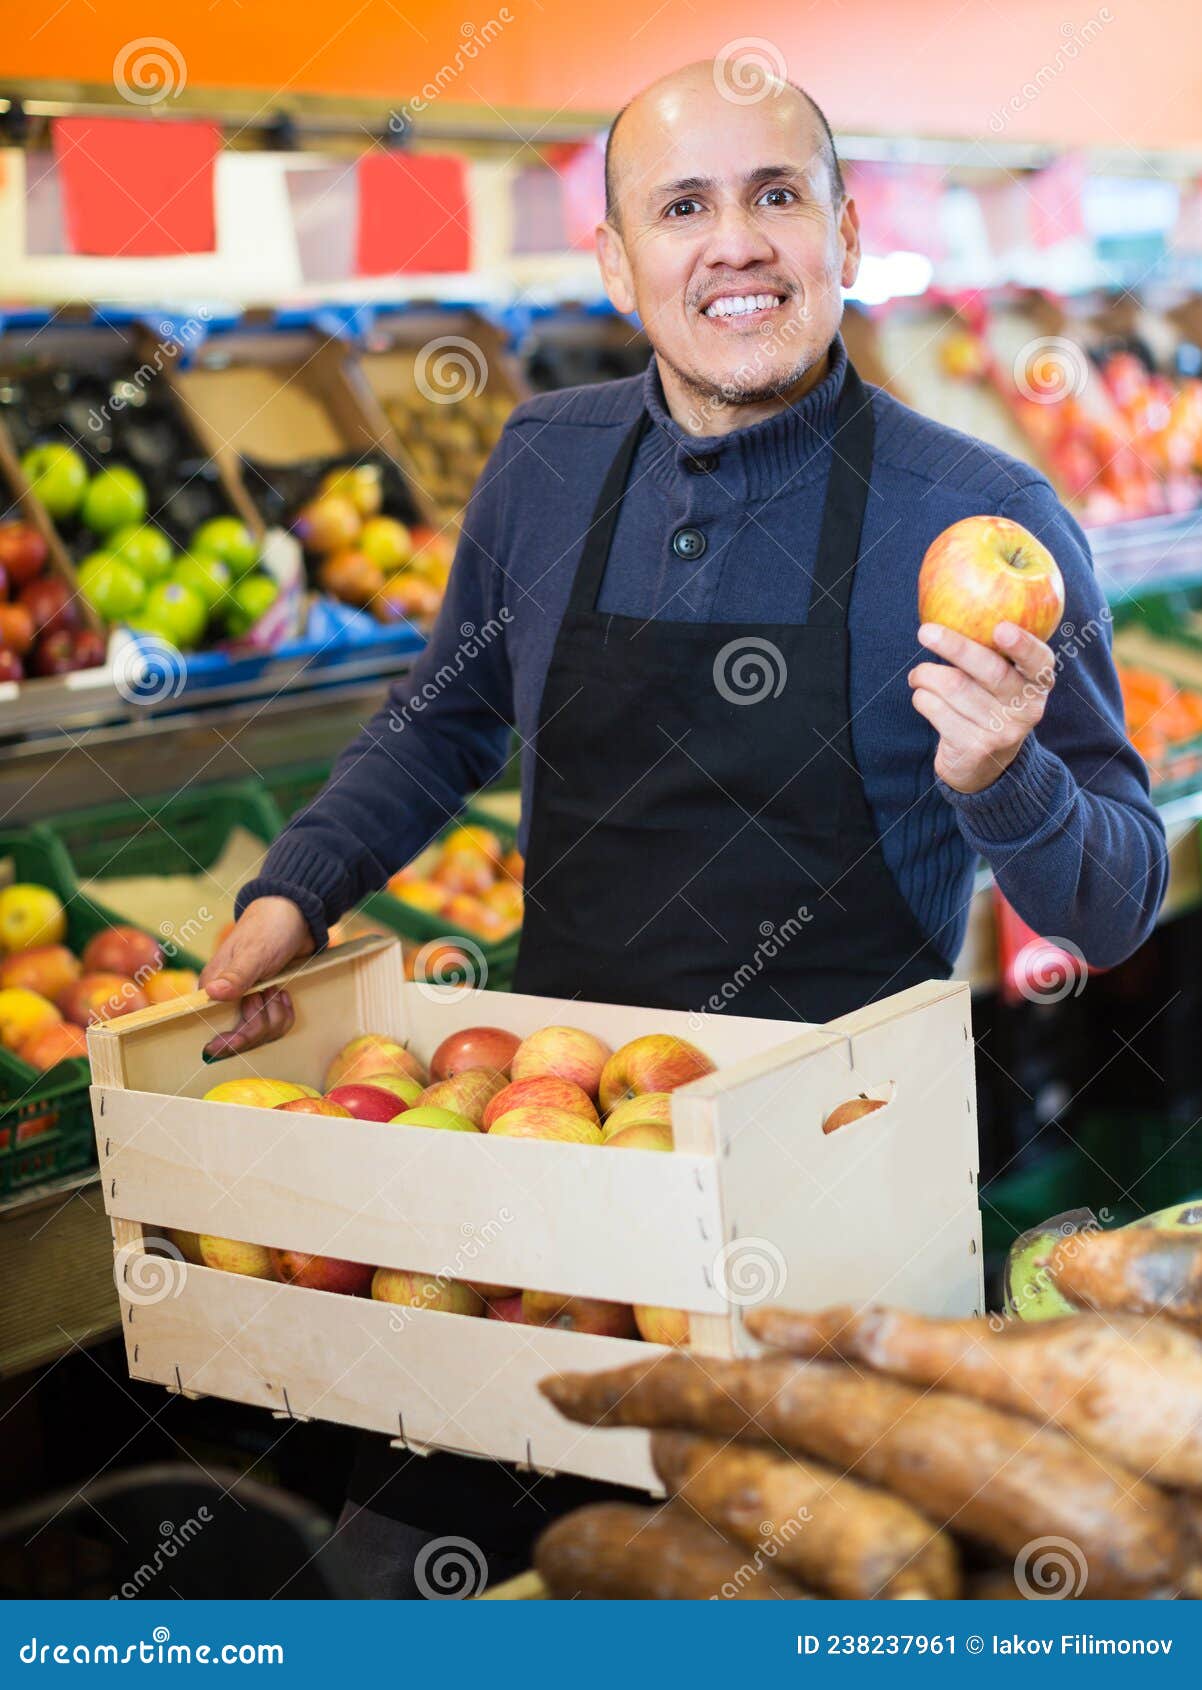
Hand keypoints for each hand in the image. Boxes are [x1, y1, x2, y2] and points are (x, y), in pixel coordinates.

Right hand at [198, 896, 314, 1060]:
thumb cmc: (270, 927)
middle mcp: (225, 999)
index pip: (217, 1026)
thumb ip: (236, 975)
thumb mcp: (255, 951)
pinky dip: (284, 1013)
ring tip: (279, 988)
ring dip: (276, 1014)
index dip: (234, 1036)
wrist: (295, 915)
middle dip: (262, 1022)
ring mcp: (246, 1003)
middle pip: (242, 1036)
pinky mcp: (266, 1004)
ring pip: (261, 1033)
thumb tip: (211, 993)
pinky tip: (285, 995)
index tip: (242, 1035)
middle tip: (271, 992)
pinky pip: (275, 1026)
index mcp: (213, 988)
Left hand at [908, 621, 1054, 795]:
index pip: (1040, 661)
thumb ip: (993, 652)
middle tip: (925, 631)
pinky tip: (922, 696)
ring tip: (918, 674)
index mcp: (1038, 684)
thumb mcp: (1003, 682)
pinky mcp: (974, 748)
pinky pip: (936, 709)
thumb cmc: (988, 704)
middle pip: (991, 671)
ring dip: (926, 675)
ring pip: (954, 687)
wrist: (983, 766)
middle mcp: (1026, 709)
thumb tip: (954, 606)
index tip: (1001, 628)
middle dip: (955, 647)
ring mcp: (1002, 731)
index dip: (1022, 645)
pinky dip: (922, 697)